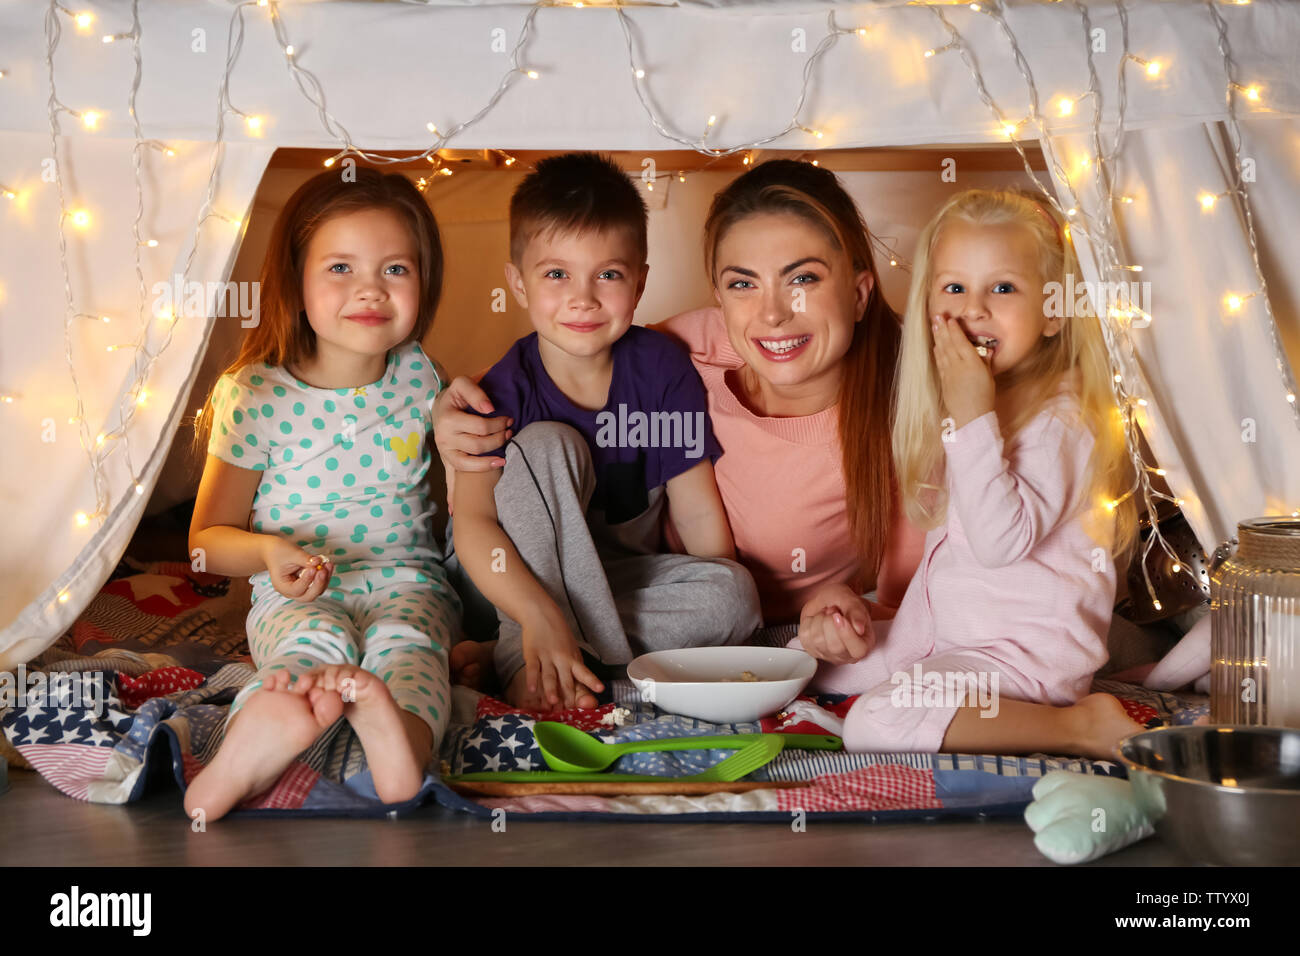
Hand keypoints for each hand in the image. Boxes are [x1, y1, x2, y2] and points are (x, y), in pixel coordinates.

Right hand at [261, 536, 331, 601]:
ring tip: (327, 564)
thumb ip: (305, 559)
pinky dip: (325, 576)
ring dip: (325, 579)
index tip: (313, 568)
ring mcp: (301, 589)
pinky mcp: (309, 584)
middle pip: (308, 596)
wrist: (275, 550)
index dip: (307, 580)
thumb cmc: (279, 552)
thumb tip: (318, 562)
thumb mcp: (291, 553)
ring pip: (317, 591)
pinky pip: (319, 584)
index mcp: (282, 586)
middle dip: (318, 584)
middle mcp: (291, 591)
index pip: (296, 590)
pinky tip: (328, 564)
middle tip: (323, 570)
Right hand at [433, 376, 511, 514]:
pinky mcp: (447, 463)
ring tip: (503, 458)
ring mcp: (445, 453)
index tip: (510, 420)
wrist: (440, 407)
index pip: (481, 427)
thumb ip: (476, 393)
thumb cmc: (456, 396)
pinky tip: (454, 511)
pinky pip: (450, 482)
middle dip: (498, 440)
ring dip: (489, 463)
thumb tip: (490, 409)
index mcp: (447, 419)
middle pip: (478, 446)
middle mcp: (443, 438)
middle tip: (510, 433)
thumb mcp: (463, 384)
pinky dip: (453, 497)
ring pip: (469, 465)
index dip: (498, 424)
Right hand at [521, 615, 604, 708]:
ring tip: (552, 703)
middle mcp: (561, 659)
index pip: (584, 673)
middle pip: (566, 680)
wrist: (542, 614)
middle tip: (569, 710)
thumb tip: (582, 691)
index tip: (599, 689)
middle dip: (568, 696)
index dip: (591, 681)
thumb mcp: (571, 651)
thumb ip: (574, 670)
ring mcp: (546, 656)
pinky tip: (532, 690)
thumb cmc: (559, 637)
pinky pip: (532, 669)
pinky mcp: (532, 654)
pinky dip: (532, 680)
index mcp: (573, 659)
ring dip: (551, 690)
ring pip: (549, 676)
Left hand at [797, 583, 873, 664]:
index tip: (838, 616)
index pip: (859, 649)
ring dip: (819, 619)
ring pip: (818, 641)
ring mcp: (829, 655)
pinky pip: (805, 637)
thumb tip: (859, 629)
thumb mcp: (852, 599)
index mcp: (865, 642)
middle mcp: (848, 654)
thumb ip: (857, 612)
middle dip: (829, 622)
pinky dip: (809, 622)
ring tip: (826, 614)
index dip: (847, 634)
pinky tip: (817, 620)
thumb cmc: (842, 601)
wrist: (827, 600)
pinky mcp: (812, 650)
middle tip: (833, 610)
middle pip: (835, 647)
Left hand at [932, 312, 995, 430]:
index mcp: (971, 362)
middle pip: (948, 343)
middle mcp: (958, 365)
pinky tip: (936, 345)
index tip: (950, 319)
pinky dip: (937, 352)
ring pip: (942, 351)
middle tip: (937, 315)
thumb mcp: (989, 375)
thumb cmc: (984, 396)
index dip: (954, 329)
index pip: (960, 341)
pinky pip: (940, 362)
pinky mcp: (944, 380)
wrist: (971, 416)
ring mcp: (949, 372)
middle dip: (942, 328)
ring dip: (938, 337)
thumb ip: (984, 360)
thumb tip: (983, 349)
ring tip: (935, 325)